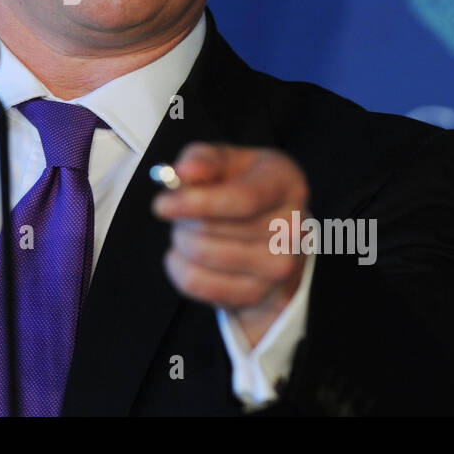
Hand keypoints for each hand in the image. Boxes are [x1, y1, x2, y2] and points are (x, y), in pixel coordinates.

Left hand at [151, 143, 308, 347]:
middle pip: (213, 229)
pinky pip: (198, 284)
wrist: (271, 234)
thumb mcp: (224, 161)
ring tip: (188, 232)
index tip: (161, 204)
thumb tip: (184, 172)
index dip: (196, 202)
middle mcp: (291, 227)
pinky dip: (179, 268)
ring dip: (180, 242)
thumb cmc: (241, 187)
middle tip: (179, 214)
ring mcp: (278, 266)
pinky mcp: (258, 294)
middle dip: (181, 220)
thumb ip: (202, 159)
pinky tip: (188, 256)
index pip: (241, 199)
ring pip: (202, 256)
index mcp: (285, 183)